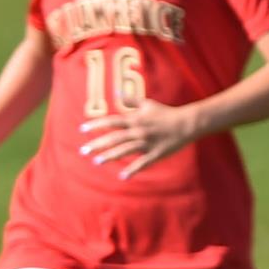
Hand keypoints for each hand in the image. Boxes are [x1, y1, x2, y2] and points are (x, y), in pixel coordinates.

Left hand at [78, 99, 198, 178]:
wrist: (187, 123)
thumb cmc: (166, 113)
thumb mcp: (148, 103)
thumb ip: (131, 99)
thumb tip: (117, 91)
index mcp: (135, 119)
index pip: (111, 122)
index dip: (95, 125)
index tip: (82, 129)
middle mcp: (138, 131)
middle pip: (114, 138)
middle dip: (97, 144)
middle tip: (83, 151)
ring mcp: (147, 143)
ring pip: (125, 151)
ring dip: (110, 156)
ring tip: (97, 162)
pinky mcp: (156, 153)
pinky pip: (142, 163)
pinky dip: (132, 170)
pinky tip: (122, 177)